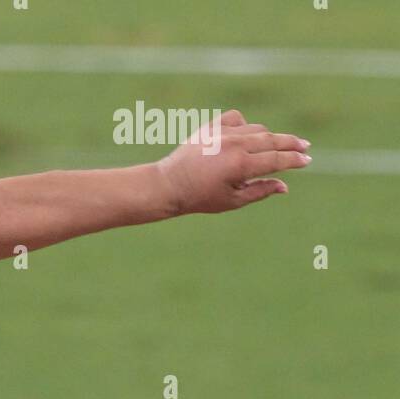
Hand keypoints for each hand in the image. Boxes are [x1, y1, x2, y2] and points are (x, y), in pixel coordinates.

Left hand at [156, 109, 310, 214]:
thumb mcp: (232, 201)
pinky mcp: (212, 126)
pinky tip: (246, 137)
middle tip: (305, 146)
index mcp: (240, 165)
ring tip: (275, 147)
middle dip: (291, 144)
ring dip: (268, 138)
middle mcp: (234, 145)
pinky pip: (238, 119)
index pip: (276, 160)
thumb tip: (284, 186)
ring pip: (257, 129)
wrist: (169, 184)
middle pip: (272, 140)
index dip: (294, 160)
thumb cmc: (200, 198)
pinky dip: (246, 126)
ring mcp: (223, 132)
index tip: (307, 160)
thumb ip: (260, 190)